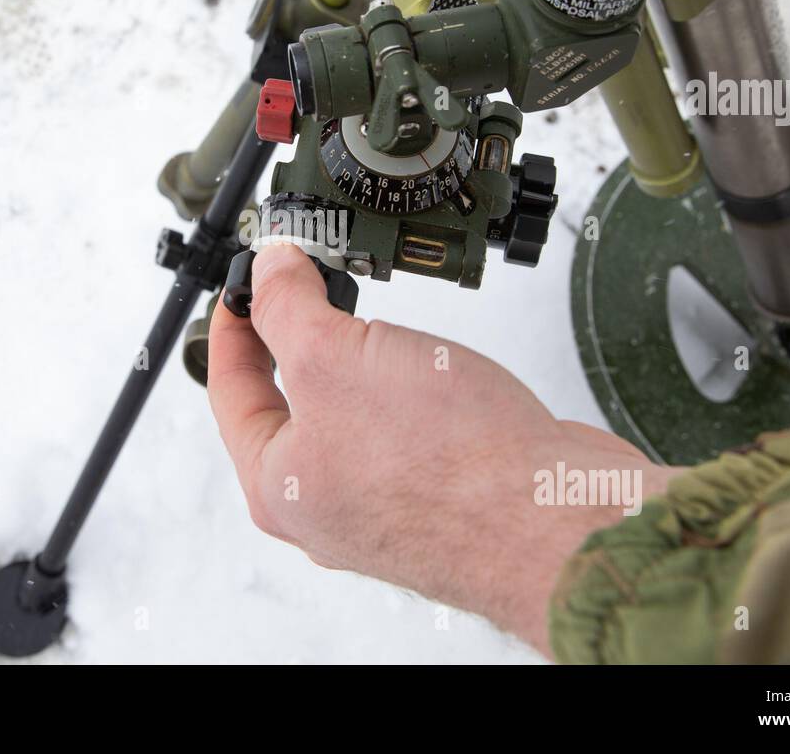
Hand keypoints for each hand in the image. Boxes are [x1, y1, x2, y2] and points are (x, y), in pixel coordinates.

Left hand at [207, 243, 678, 655]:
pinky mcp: (444, 493)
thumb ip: (287, 307)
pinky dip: (411, 390)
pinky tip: (431, 368)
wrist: (558, 517)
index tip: (241, 286)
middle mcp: (327, 505)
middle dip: (298, 340)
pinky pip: (408, 431)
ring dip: (361, 364)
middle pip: (292, 407)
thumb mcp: (334, 358)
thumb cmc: (449, 467)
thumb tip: (268, 271)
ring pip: (355, 417)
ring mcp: (387, 503)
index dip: (232, 327)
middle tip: (305, 287)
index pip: (232, 393)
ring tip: (371, 319)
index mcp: (279, 486)